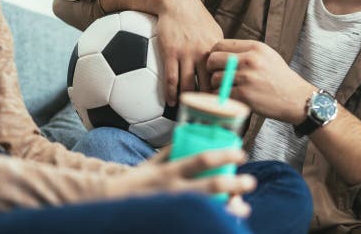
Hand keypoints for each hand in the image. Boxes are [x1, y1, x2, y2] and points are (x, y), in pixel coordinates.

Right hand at [113, 147, 255, 210]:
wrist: (110, 205)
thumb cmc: (135, 183)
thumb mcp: (151, 164)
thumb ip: (170, 153)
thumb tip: (189, 138)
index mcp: (170, 171)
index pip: (201, 160)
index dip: (224, 155)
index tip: (241, 154)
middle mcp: (174, 191)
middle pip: (211, 187)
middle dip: (234, 185)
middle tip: (250, 181)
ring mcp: (175, 209)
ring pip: (208, 210)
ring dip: (229, 209)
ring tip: (244, 208)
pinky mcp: (174, 222)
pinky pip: (198, 223)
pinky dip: (215, 221)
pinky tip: (227, 222)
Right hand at [157, 0, 223, 104]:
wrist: (178, 3)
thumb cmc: (197, 19)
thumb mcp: (215, 33)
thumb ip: (220, 52)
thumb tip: (226, 68)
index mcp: (217, 51)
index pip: (225, 77)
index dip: (226, 93)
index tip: (226, 108)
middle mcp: (204, 54)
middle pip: (208, 85)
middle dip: (209, 103)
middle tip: (209, 118)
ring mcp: (186, 54)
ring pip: (189, 85)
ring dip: (188, 101)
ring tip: (188, 113)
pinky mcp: (171, 53)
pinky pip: (171, 78)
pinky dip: (171, 93)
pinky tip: (171, 102)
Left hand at [207, 39, 314, 123]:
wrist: (296, 98)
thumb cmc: (280, 78)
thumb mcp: (267, 55)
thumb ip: (245, 51)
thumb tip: (220, 52)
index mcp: (254, 47)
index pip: (220, 44)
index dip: (215, 55)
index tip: (218, 64)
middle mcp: (250, 59)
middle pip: (213, 59)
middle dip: (211, 69)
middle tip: (217, 77)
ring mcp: (247, 77)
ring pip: (215, 78)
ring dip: (217, 86)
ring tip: (228, 89)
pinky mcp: (244, 95)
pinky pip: (220, 94)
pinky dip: (222, 98)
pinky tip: (232, 98)